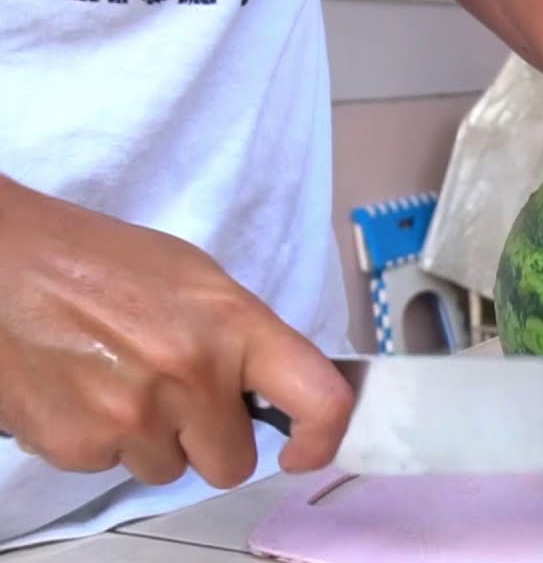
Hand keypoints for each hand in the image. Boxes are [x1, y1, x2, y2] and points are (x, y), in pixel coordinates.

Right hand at [0, 177, 353, 487]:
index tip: (302, 451)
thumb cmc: (104, 262)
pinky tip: (82, 389)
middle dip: (210, 441)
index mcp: (235, 327)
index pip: (319, 398)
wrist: (5, 262)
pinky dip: (99, 439)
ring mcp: (133, 418)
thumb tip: (271, 390)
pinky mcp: (76, 445)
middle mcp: (192, 377)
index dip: (322, 438)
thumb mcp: (197, 281)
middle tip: (179, 398)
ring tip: (119, 381)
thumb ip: (241, 339)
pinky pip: (110, 466)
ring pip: (168, 469)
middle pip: (231, 464)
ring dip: (152, 439)